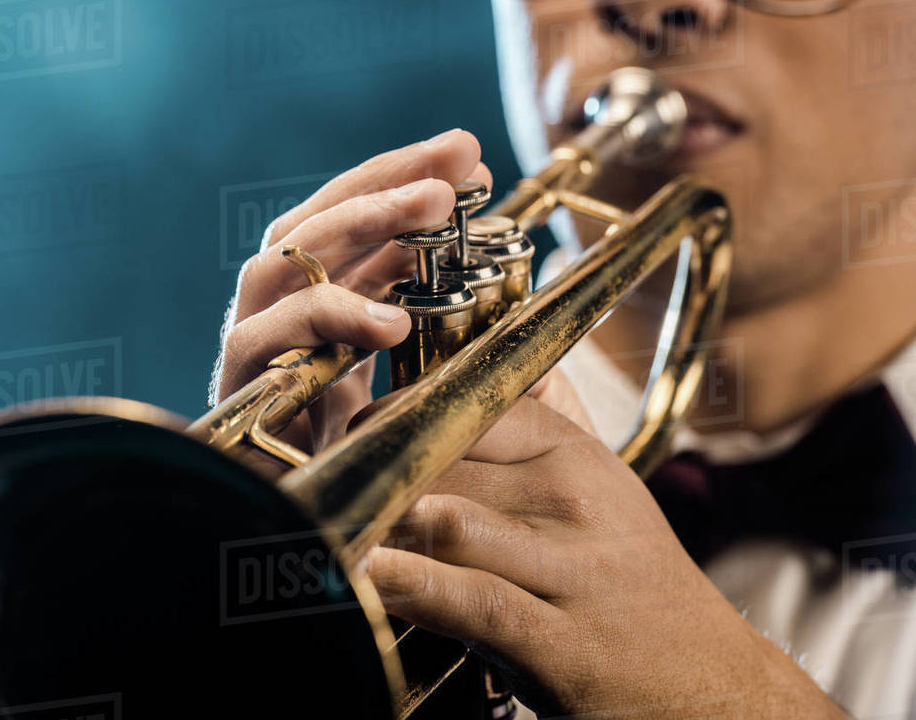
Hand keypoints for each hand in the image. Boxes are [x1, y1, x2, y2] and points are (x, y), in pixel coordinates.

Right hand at [212, 129, 483, 451]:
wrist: (302, 530)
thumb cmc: (361, 455)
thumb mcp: (406, 373)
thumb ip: (421, 314)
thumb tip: (472, 255)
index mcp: (314, 303)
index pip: (347, 225)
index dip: (401, 182)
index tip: (468, 158)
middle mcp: (274, 314)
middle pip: (310, 225)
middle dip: (385, 182)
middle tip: (457, 158)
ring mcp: (250, 348)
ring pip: (279, 262)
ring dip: (358, 224)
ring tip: (433, 205)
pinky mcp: (234, 390)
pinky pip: (263, 339)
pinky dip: (326, 319)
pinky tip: (391, 321)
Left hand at [364, 380, 847, 717]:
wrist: (709, 685)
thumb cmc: (633, 582)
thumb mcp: (602, 487)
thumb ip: (551, 420)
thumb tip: (506, 353)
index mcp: (573, 454)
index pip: (466, 405)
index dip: (395, 418)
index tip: (357, 438)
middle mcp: (571, 500)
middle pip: (441, 463)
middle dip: (374, 477)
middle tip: (329, 488)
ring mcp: (568, 570)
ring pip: (446, 520)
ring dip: (379, 524)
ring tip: (332, 526)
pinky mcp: (559, 642)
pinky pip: (470, 598)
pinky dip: (411, 585)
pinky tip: (368, 577)